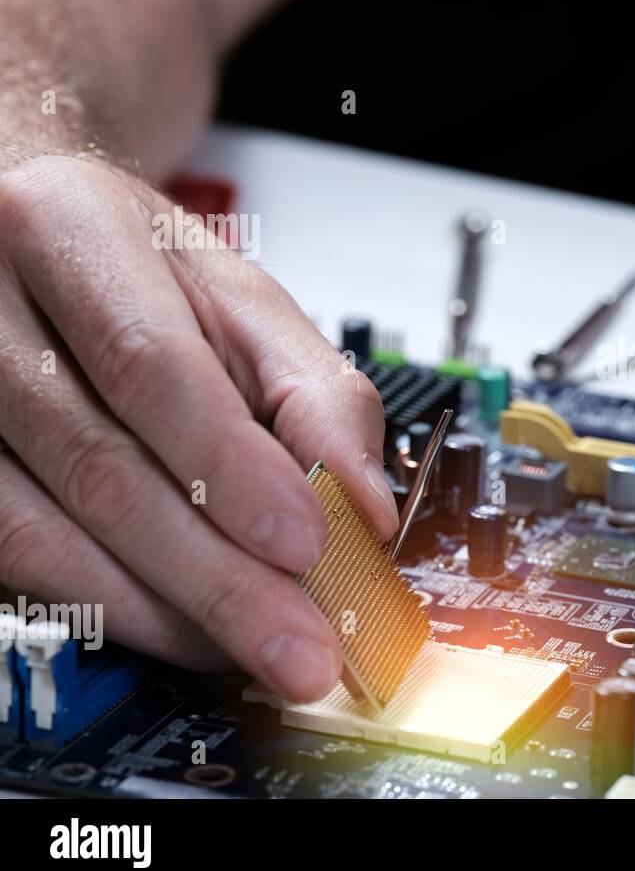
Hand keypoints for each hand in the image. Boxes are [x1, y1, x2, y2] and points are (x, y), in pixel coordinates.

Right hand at [0, 155, 397, 701]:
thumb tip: (363, 505)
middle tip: (299, 640)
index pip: (148, 364)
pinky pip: (8, 555)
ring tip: (251, 645)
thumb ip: (315, 392)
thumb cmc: (135, 266)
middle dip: (215, 573)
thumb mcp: (241, 298)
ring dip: (161, 607)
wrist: (35, 248)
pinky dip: (105, 604)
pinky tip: (177, 624)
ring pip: (38, 528)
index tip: (307, 542)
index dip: (229, 466)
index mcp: (67, 225)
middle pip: (98, 464)